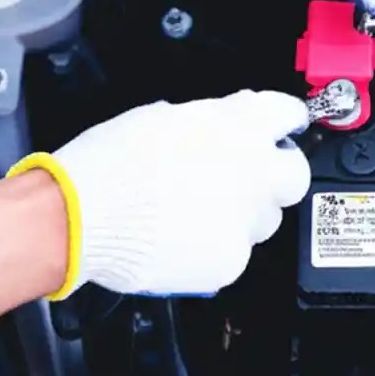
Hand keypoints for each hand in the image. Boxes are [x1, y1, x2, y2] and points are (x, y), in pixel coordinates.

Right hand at [11, 91, 310, 297]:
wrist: (80, 217)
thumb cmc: (109, 164)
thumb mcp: (165, 117)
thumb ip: (214, 119)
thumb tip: (232, 117)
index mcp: (240, 127)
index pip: (289, 115)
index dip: (282, 122)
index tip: (280, 129)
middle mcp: (254, 172)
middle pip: (294, 175)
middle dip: (275, 175)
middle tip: (246, 178)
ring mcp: (245, 220)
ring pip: (266, 219)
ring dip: (244, 213)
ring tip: (198, 211)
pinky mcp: (230, 260)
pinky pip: (236, 251)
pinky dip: (216, 246)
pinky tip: (183, 237)